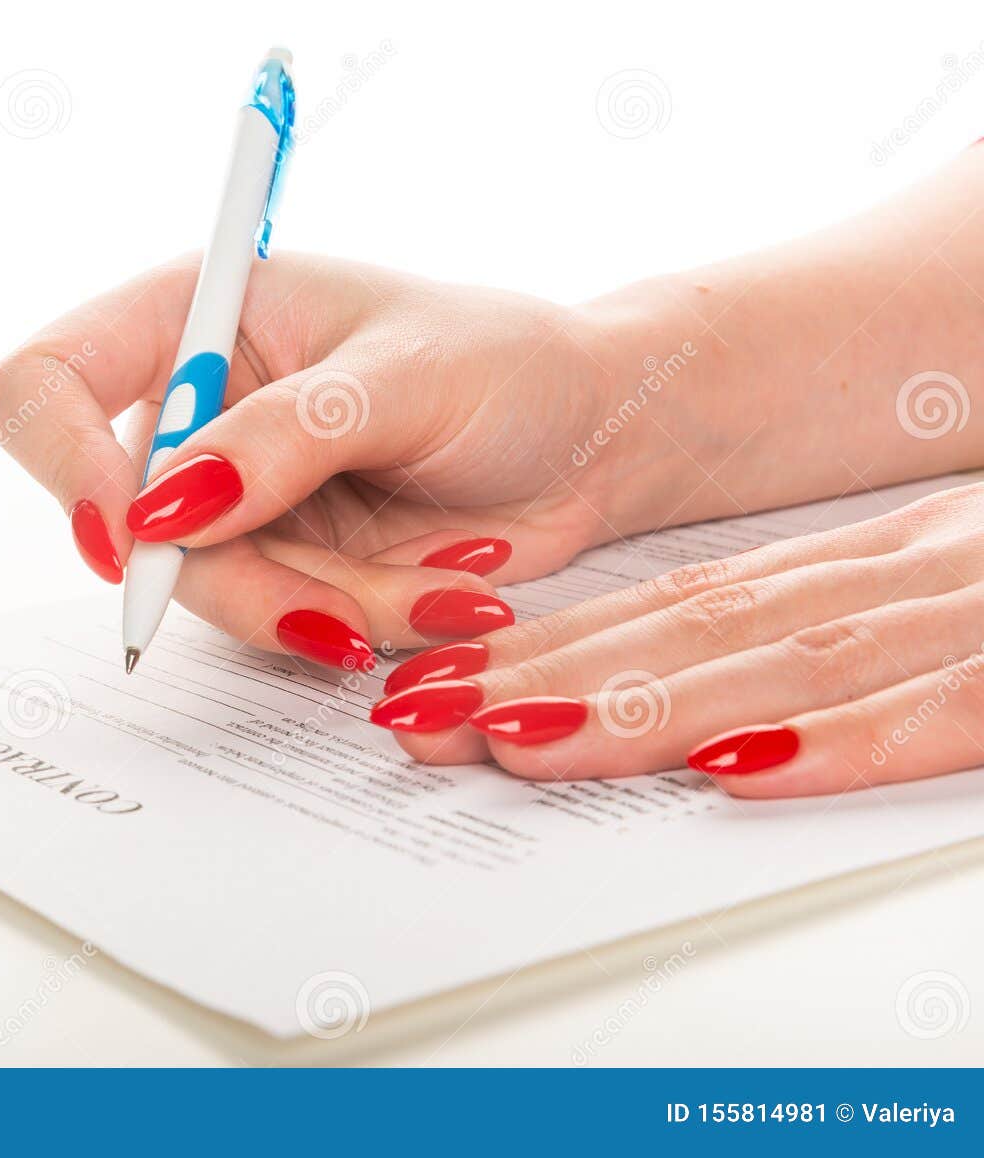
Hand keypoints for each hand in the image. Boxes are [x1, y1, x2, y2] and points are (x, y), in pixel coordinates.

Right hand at [0, 253, 620, 665]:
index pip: (49, 382)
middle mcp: (197, 409)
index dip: (62, 460)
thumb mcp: (408, 376)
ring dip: (326, 608)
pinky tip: (446, 590)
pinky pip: (278, 624)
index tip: (133, 530)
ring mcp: (233, 497)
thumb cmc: (509, 364)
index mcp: (198, 315)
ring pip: (209, 593)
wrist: (591, 440)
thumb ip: (285, 435)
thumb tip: (164, 505)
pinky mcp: (281, 565)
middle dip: (243, 578)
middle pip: (126, 523)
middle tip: (344, 608)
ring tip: (448, 584)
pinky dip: (360, 624)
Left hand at [372, 482, 983, 797]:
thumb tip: (705, 695)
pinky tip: (735, 766)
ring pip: (788, 654)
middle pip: (702, 625)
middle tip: (418, 716)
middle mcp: (911, 565)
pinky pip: (949, 702)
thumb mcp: (963, 576)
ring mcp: (980, 606)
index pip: (685, 601)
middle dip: (548, 678)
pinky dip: (840, 738)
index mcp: (880, 549)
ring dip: (643, 703)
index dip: (555, 647)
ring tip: (511, 739)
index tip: (442, 681)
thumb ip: (847, 619)